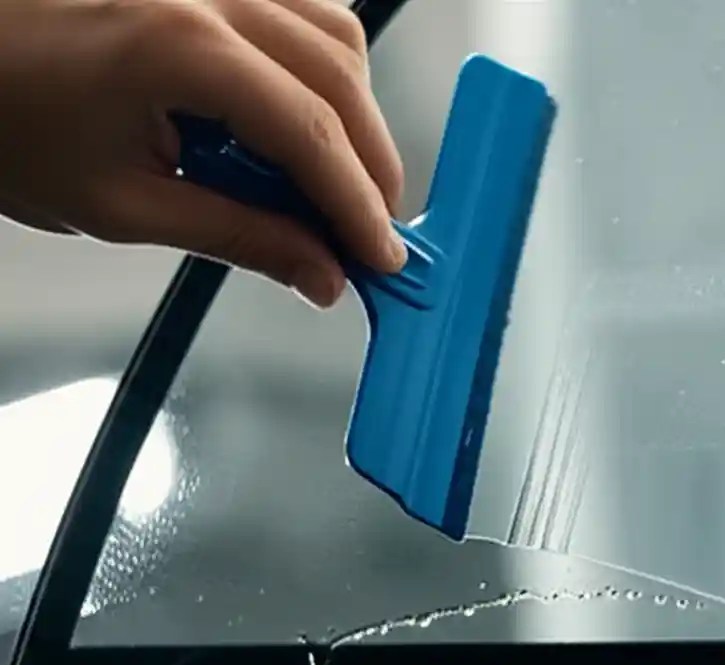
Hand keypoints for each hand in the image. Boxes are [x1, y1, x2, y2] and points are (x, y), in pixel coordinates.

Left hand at [0, 0, 406, 307]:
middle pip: (341, 80)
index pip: (311, 133)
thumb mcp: (121, 205)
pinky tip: (297, 118)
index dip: (359, 204)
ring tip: (327, 181)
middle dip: (370, 166)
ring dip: (353, 114)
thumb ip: (238, 236)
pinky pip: (304, 9)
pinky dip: (322, 68)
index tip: (381, 256)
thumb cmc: (10, 122)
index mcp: (178, 46)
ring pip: (338, 36)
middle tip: (366, 233)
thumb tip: (319, 272)